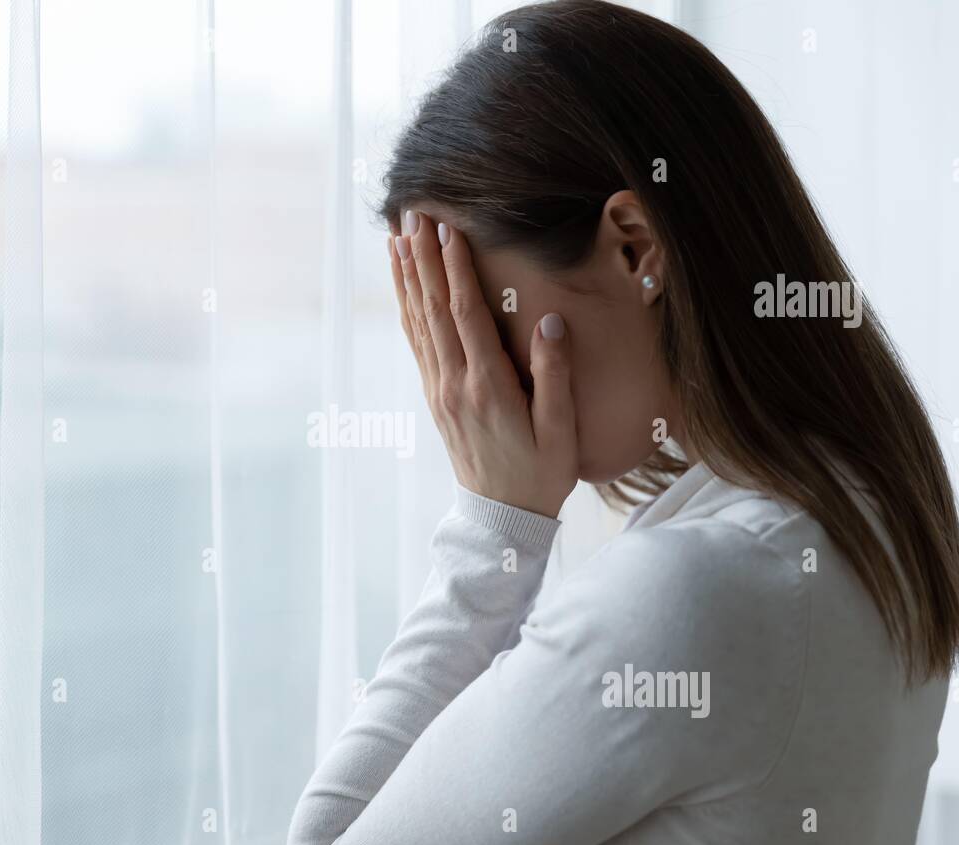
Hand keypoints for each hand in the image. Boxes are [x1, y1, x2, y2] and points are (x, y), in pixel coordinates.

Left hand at [388, 211, 579, 518]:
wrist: (502, 517)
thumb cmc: (541, 472)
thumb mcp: (560, 428)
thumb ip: (554, 374)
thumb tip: (549, 320)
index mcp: (487, 387)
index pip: (466, 314)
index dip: (456, 268)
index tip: (449, 228)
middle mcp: (455, 384)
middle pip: (433, 309)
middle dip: (424, 258)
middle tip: (413, 213)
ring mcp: (440, 390)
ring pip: (418, 322)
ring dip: (408, 277)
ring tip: (398, 236)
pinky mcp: (436, 397)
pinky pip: (417, 342)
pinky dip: (408, 307)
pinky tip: (405, 285)